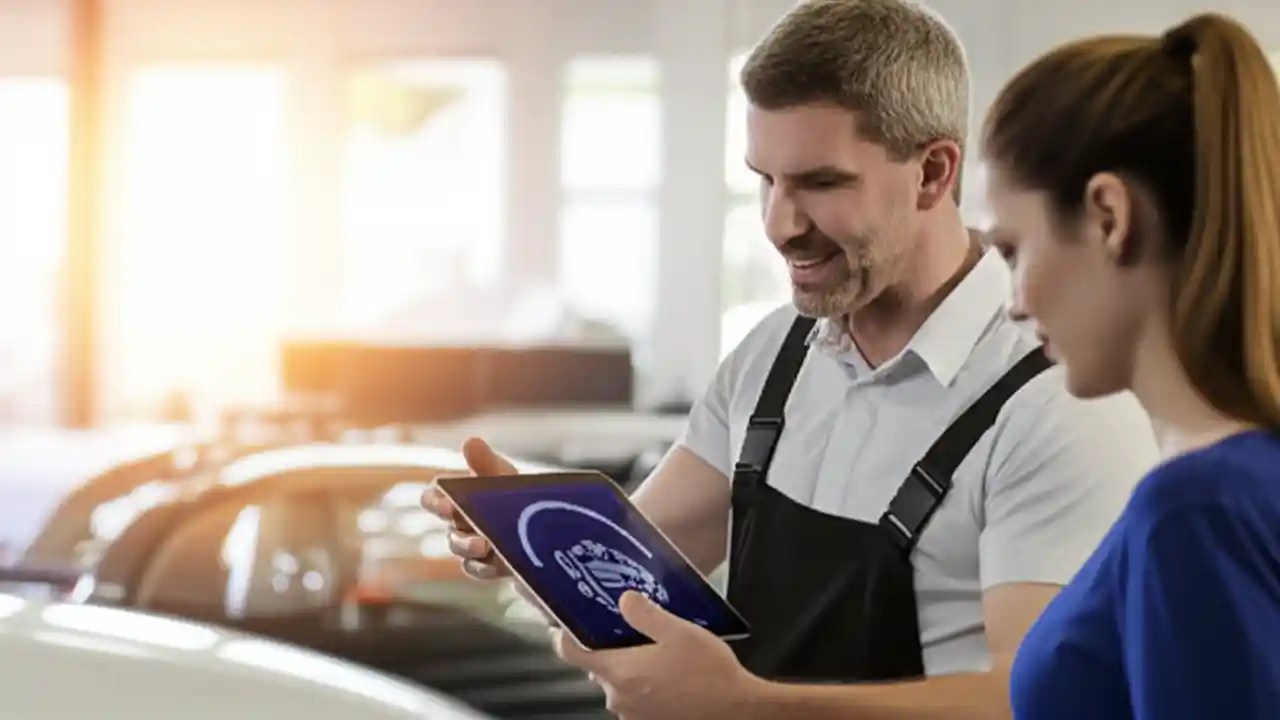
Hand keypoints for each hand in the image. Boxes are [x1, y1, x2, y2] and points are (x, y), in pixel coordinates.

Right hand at [422, 437, 516, 580]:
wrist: (546, 522)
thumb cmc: (513, 492)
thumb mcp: (502, 476)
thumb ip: (485, 462)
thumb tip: (470, 441)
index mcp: (457, 496)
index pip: (433, 497)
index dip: (436, 501)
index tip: (449, 503)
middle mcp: (458, 521)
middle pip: (447, 526)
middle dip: (455, 527)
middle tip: (461, 521)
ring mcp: (470, 545)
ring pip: (458, 547)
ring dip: (467, 545)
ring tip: (484, 544)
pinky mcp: (486, 564)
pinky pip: (475, 568)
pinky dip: (484, 566)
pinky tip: (497, 561)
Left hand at [552, 591, 763, 719]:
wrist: (737, 711)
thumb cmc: (709, 672)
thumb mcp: (678, 632)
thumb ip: (646, 615)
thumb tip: (624, 600)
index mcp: (619, 672)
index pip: (571, 653)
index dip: (562, 635)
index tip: (561, 622)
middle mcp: (618, 698)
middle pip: (598, 668)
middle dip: (609, 650)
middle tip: (630, 630)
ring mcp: (633, 715)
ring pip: (619, 684)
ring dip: (630, 669)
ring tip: (658, 653)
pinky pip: (636, 699)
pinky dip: (645, 686)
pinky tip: (669, 675)